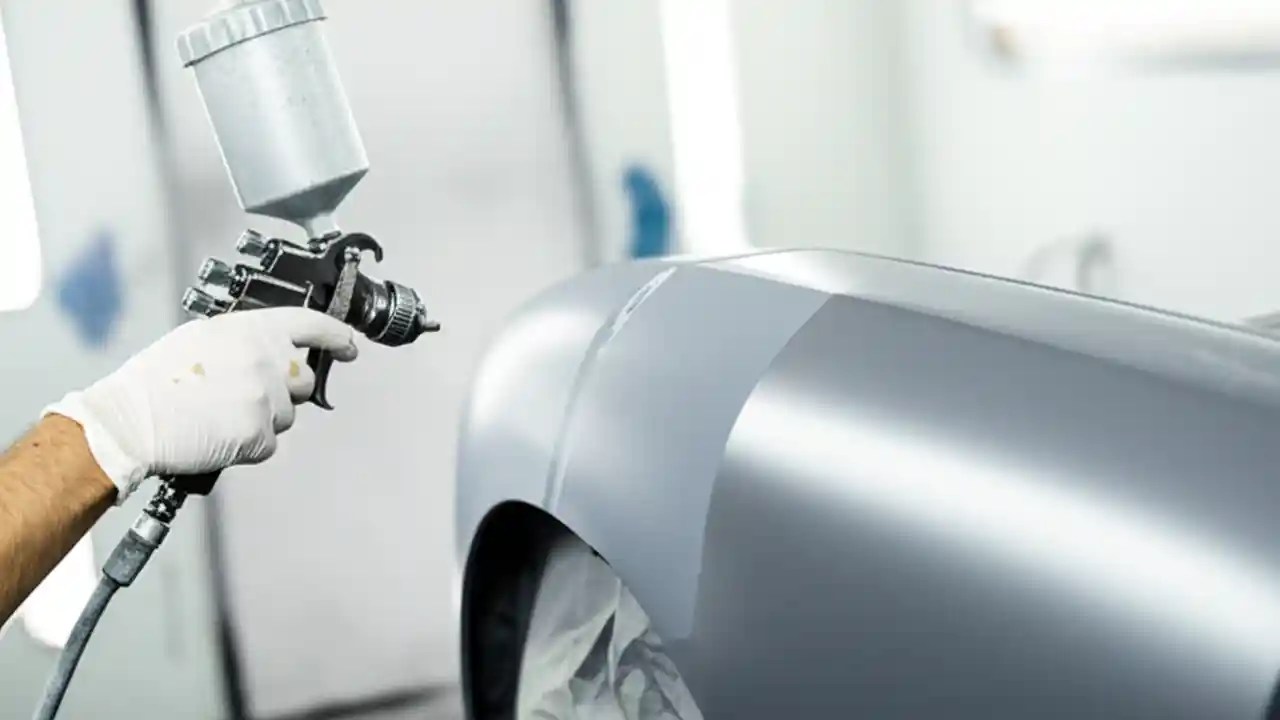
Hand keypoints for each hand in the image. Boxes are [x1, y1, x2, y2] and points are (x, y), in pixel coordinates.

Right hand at [45, 308, 357, 502]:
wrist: (132, 421)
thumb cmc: (156, 380)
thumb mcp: (202, 338)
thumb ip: (245, 340)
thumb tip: (271, 350)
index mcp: (253, 330)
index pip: (312, 326)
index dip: (337, 337)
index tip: (349, 347)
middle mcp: (266, 360)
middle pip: (305, 380)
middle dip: (286, 391)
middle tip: (247, 396)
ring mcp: (266, 398)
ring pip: (288, 415)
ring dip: (264, 419)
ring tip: (219, 415)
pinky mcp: (259, 433)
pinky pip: (269, 443)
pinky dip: (249, 445)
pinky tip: (218, 435)